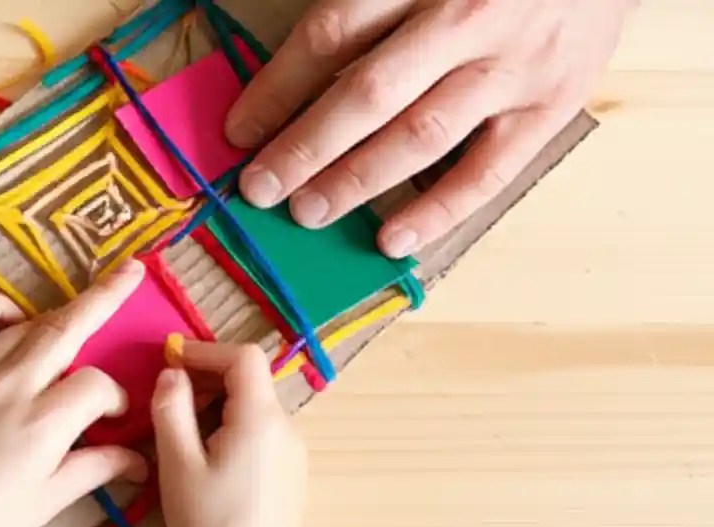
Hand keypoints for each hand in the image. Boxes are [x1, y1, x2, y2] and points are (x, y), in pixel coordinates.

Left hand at [0, 260, 149, 526]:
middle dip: (105, 297)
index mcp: (46, 421)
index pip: (98, 385)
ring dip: (53, 323)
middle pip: (69, 327)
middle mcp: (13, 383)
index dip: (115, 397)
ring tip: (71, 325)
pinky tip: (10, 314)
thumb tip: (141, 460)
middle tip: (131, 270)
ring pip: (25, 327)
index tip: (113, 416)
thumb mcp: (48, 501)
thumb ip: (96, 469)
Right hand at [150, 341, 305, 526]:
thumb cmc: (209, 526)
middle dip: (207, 380)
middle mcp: (287, 427)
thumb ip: (171, 410)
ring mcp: (294, 452)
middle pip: (249, 381)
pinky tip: (206, 462)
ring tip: (180, 437)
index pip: (243, 357)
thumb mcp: (178, 464)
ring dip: (217, 407)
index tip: (169, 361)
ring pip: (254, 408)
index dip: (205, 351)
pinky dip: (232, 430)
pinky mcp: (291, 474)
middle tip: (167, 402)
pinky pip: (261, 434)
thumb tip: (171, 374)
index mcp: (262, 418)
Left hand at [227, 0, 634, 256]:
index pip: (333, 33)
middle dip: (305, 147)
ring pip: (420, 135)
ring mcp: (511, 67)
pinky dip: (437, 211)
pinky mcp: (551, 107)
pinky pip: (487, 171)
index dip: (277, 87)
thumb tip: (297, 80)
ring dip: (357, 181)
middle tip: (260, 188)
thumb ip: (369, 11)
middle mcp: (465, 19)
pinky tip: (391, 240)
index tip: (239, 131)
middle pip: (368, 93)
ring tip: (307, 212)